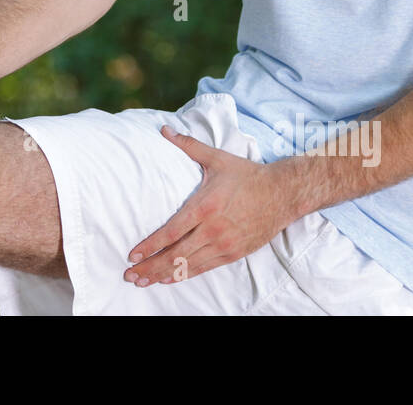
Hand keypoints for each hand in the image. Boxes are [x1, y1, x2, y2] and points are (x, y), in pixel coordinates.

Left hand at [123, 124, 296, 286]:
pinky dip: (185, 275)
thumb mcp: (217, 158)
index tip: (132, 255)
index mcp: (205, 207)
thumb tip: (165, 130)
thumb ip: (188, 145)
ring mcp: (224, 244)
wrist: (282, 193)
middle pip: (175, 255)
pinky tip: (169, 279)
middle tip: (129, 275)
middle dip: (150, 267)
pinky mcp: (234, 254)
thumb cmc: (247, 175)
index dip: (149, 246)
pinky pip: (204, 268)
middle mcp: (213, 230)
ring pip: (188, 265)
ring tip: (142, 281)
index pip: (170, 232)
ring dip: (163, 275)